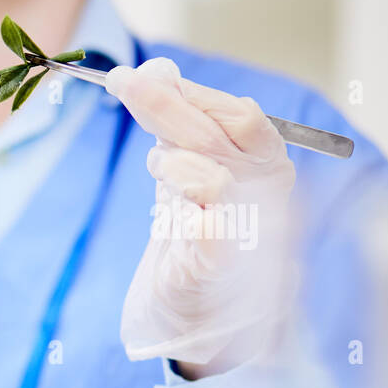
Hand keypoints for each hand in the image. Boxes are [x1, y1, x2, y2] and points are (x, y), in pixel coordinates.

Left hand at [105, 57, 297, 372]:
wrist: (196, 314)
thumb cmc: (195, 238)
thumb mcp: (185, 176)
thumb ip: (175, 131)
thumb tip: (154, 73)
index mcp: (265, 167)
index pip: (236, 114)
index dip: (188, 92)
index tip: (141, 74)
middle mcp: (267, 194)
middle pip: (224, 132)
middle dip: (167, 103)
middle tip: (120, 81)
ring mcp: (250, 230)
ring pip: (215, 173)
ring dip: (171, 158)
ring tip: (156, 166)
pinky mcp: (220, 265)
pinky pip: (207, 225)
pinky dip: (182, 200)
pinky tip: (165, 201)